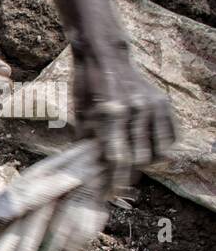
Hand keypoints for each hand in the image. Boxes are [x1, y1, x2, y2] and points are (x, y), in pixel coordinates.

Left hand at [72, 43, 174, 196]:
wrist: (104, 55)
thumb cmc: (86, 88)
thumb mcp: (81, 116)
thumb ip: (87, 142)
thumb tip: (86, 172)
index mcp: (110, 114)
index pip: (117, 158)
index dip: (114, 180)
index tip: (109, 195)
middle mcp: (135, 110)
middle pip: (138, 158)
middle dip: (127, 176)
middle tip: (118, 185)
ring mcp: (152, 105)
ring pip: (157, 150)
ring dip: (145, 164)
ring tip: (131, 167)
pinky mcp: (163, 102)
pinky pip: (170, 136)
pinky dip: (162, 149)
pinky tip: (148, 152)